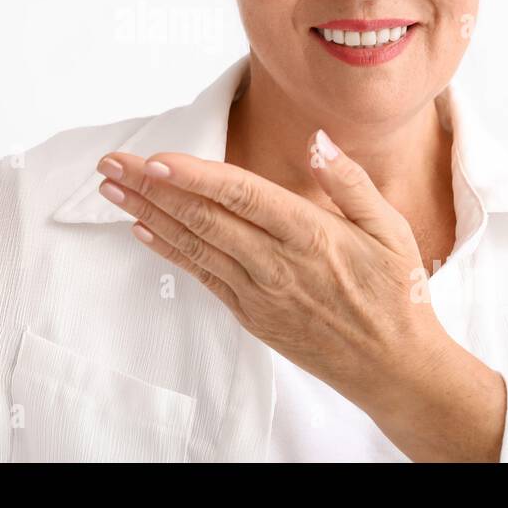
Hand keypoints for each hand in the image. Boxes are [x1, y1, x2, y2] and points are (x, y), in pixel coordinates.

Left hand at [94, 127, 506, 460]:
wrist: (394, 367)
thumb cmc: (396, 293)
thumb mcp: (390, 229)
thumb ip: (349, 181)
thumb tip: (317, 140)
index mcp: (310, 234)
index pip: (240, 196)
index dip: (194, 176)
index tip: (155, 159)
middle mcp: (276, 263)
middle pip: (202, 217)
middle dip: (151, 187)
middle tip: (112, 162)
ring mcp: (258, 292)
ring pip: (193, 245)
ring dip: (147, 214)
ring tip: (112, 188)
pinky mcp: (250, 313)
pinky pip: (201, 275)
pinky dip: (169, 250)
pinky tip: (143, 228)